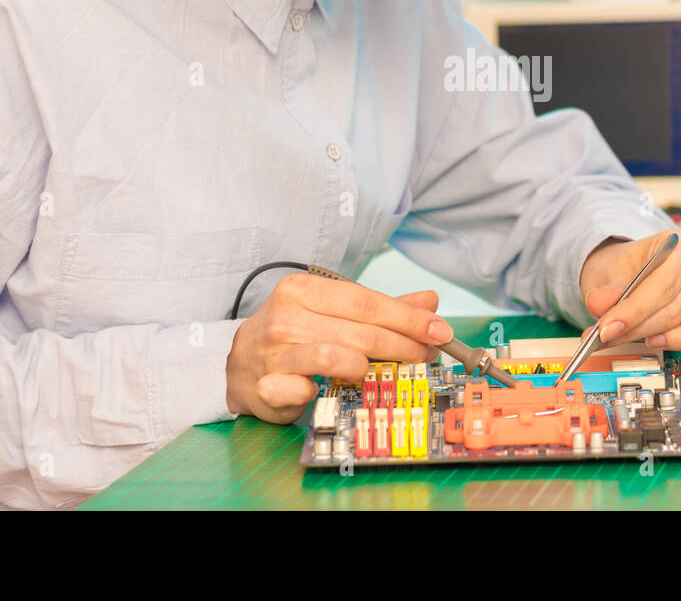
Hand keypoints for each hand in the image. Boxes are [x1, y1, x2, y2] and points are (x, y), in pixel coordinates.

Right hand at [225, 274, 452, 422]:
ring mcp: (272, 352)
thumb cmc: (294, 335)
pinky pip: (302, 389)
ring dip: (367, 368)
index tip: (439, 330)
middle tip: (425, 355)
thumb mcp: (333, 313)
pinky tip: (331, 389)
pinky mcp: (265, 386)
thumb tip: (429, 301)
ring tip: (379, 372)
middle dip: (401, 344)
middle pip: (358, 331)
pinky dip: (322, 390)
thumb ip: (381, 308)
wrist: (241, 366)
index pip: (366, 301)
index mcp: (303, 290)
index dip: (408, 317)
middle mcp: (285, 316)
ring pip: (334, 357)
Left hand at [578, 228, 680, 350]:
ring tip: (634, 337)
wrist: (634, 272)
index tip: (608, 327)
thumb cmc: (628, 268)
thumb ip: (605, 289)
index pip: (664, 282)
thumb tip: (600, 303)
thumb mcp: (607, 272)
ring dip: (660, 336)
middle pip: (675, 306)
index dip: (635, 309)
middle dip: (639, 326)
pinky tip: (660, 340)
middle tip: (610, 336)